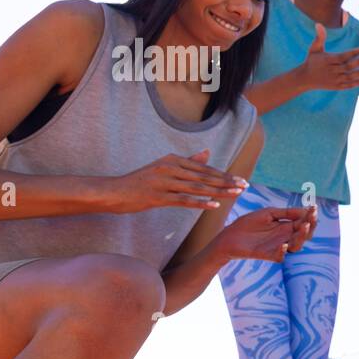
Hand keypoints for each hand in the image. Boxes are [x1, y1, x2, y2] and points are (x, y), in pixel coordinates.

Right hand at [107, 149, 245, 213]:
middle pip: (204, 177)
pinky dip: (200, 202)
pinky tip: (215, 205)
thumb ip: (186, 162)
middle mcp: (169, 168)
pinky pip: (183, 200)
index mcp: (172, 160)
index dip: (224, 175)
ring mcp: (163, 182)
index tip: (240, 180)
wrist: (113, 192)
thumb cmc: (140, 182)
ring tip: (236, 194)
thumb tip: (207, 153)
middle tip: (245, 186)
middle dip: (227, 182)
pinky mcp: (157, 197)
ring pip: (197, 188)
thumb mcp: (163, 168)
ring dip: (219, 191)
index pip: (204, 169)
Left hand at [215, 206, 316, 261]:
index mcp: (286, 226)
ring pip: (297, 245)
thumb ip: (286, 212)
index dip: (310, 216)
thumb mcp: (268, 213)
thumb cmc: (249, 224)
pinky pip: (279, 256)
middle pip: (305, 235)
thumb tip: (305, 210)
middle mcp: (285, 237)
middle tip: (310, 218)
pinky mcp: (268, 255)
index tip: (314, 207)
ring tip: (302, 227)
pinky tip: (284, 245)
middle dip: (310, 226)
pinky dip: (282, 251)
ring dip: (301, 237)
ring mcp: (278, 246)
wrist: (229, 236)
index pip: (304, 222)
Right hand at [298, 22, 358, 91]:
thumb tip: (318, 24)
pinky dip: (357, 83)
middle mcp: (331, 70)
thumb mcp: (314, 49)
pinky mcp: (336, 86)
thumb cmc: (311, 61)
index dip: (354, 52)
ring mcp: (334, 79)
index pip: (343, 56)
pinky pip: (348, 85)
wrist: (305, 78)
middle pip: (348, 66)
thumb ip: (319, 37)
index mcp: (328, 60)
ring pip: (349, 77)